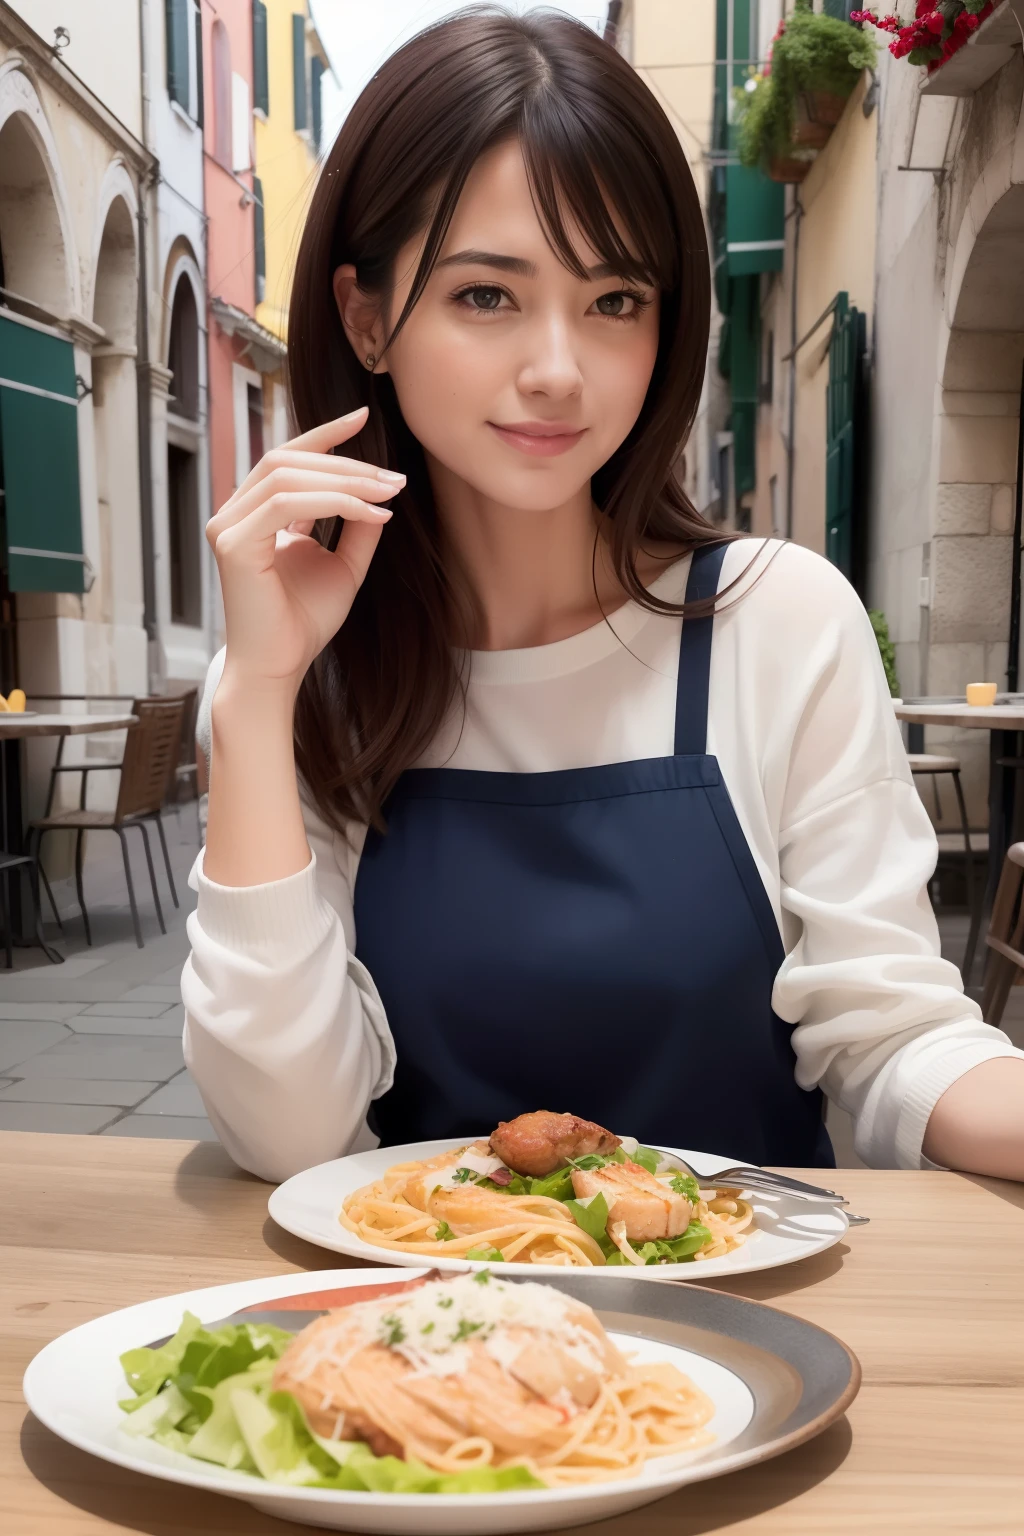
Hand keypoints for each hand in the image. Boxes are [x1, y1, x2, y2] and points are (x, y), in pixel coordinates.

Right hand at [206, 407, 403, 695]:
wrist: (281, 667)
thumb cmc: (305, 623)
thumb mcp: (344, 565)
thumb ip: (358, 526)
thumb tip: (383, 488)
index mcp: (255, 513)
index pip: (287, 458)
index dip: (324, 434)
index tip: (364, 416)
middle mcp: (234, 513)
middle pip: (288, 460)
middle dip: (347, 462)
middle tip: (393, 476)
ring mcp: (227, 526)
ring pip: (287, 476)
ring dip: (345, 479)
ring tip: (388, 492)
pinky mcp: (232, 544)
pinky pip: (286, 504)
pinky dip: (334, 502)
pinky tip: (371, 512)